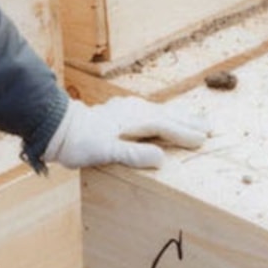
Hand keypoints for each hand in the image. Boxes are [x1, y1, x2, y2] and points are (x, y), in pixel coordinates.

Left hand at [45, 94, 205, 171]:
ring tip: (196, 119)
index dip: (186, 134)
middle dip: (190, 121)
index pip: (166, 127)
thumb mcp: (106, 152)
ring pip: (160, 110)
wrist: (56, 129)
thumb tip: (161, 158)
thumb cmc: (79, 143)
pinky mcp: (119, 111)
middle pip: (168, 115)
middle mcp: (133, 110)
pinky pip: (149, 110)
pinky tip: (163, 114)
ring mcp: (126, 109)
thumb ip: (134, 155)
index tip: (203, 140)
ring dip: (179, 115)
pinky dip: (163, 113)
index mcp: (134, 120)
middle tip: (211, 127)